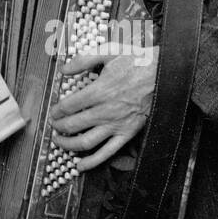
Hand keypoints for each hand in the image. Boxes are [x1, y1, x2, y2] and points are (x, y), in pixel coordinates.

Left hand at [50, 44, 157, 170]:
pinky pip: (107, 152)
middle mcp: (105, 111)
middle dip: (58, 127)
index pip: (68, 106)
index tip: (53, 112)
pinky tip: (80, 165)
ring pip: (85, 142)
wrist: (164, 74)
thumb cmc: (138, 63)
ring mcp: (116, 125)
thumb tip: (64, 69)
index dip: (56, 111)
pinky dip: (91, 162)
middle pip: (73, 125)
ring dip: (68, 145)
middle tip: (53, 125)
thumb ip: (83, 60)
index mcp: (99, 91)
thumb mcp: (109, 52)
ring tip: (59, 142)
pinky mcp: (126, 134)